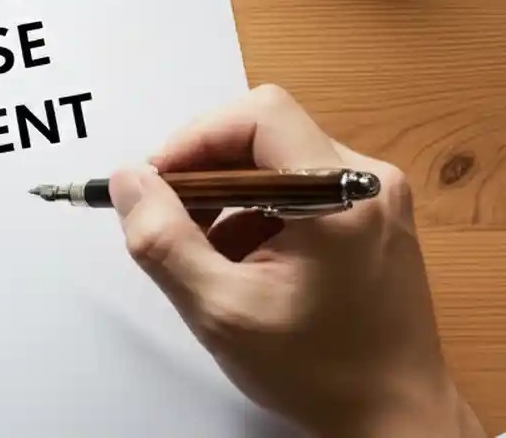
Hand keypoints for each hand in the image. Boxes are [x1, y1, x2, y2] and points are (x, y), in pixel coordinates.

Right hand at [109, 85, 485, 437]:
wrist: (395, 420)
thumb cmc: (318, 371)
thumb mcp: (220, 310)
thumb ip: (164, 240)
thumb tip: (127, 181)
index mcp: (340, 196)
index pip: (259, 115)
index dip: (197, 138)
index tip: (159, 184)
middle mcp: (368, 181)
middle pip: (265, 136)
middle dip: (205, 174)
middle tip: (170, 221)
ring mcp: (375, 199)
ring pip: (277, 163)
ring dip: (228, 198)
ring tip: (206, 253)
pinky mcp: (372, 219)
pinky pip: (298, 188)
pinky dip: (257, 214)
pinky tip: (243, 264)